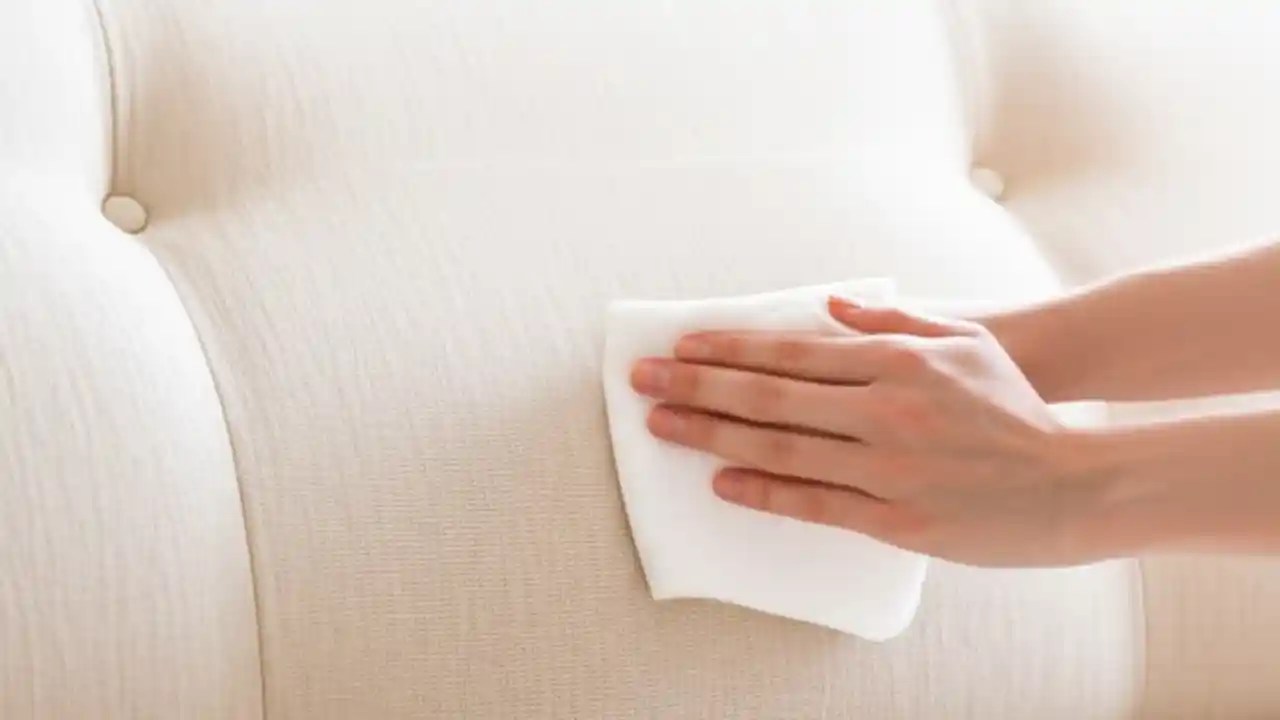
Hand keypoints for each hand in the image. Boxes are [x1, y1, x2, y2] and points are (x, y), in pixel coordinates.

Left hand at [630, 297, 1109, 566]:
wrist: (1074, 483)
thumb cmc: (1015, 407)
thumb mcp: (964, 343)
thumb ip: (892, 321)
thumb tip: (827, 306)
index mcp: (898, 361)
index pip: (792, 350)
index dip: (730, 348)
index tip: (681, 346)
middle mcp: (885, 410)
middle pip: (771, 396)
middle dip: (698, 385)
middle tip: (643, 380)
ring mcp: (888, 468)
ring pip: (781, 449)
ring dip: (713, 435)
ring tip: (663, 426)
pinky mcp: (896, 520)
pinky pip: (814, 504)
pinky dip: (764, 491)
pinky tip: (721, 480)